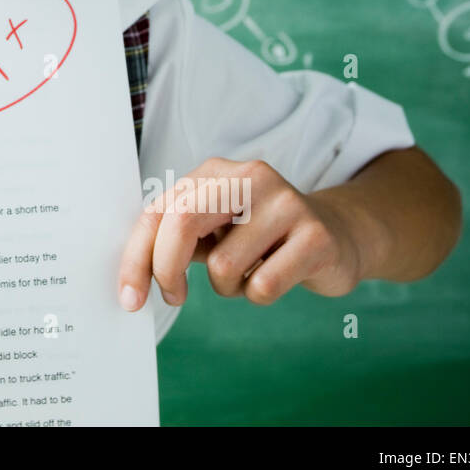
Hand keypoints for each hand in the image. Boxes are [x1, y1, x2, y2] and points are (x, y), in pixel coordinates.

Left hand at [117, 158, 366, 311]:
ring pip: (224, 266)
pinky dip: (259, 294)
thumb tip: (132, 276)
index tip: (129, 297)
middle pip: (182, 224)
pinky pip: (263, 286)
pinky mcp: (315, 236)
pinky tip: (276, 275)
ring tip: (248, 273)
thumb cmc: (261, 235)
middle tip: (173, 296)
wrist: (340, 234)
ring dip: (228, 286)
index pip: (159, 212)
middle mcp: (249, 176)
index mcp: (215, 172)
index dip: (137, 257)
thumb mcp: (213, 228)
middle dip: (167, 270)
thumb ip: (173, 238)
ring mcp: (286, 203)